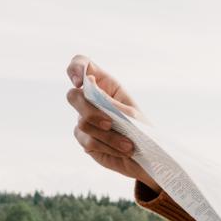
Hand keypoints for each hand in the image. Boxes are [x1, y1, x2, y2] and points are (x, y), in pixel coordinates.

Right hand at [65, 55, 158, 191]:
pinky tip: (122, 150)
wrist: (148, 156)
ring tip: (128, 145)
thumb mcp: (130, 113)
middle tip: (110, 124)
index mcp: (104, 85)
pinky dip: (107, 146)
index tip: (79, 83)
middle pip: (73, 95)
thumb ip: (109, 101)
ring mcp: (85, 118)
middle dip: (90, 111)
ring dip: (108, 135)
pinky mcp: (84, 138)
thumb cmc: (142, 129)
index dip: (75, 68)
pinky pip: (87, 140)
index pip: (82, 64)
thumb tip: (87, 82)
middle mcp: (91, 99)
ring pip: (82, 122)